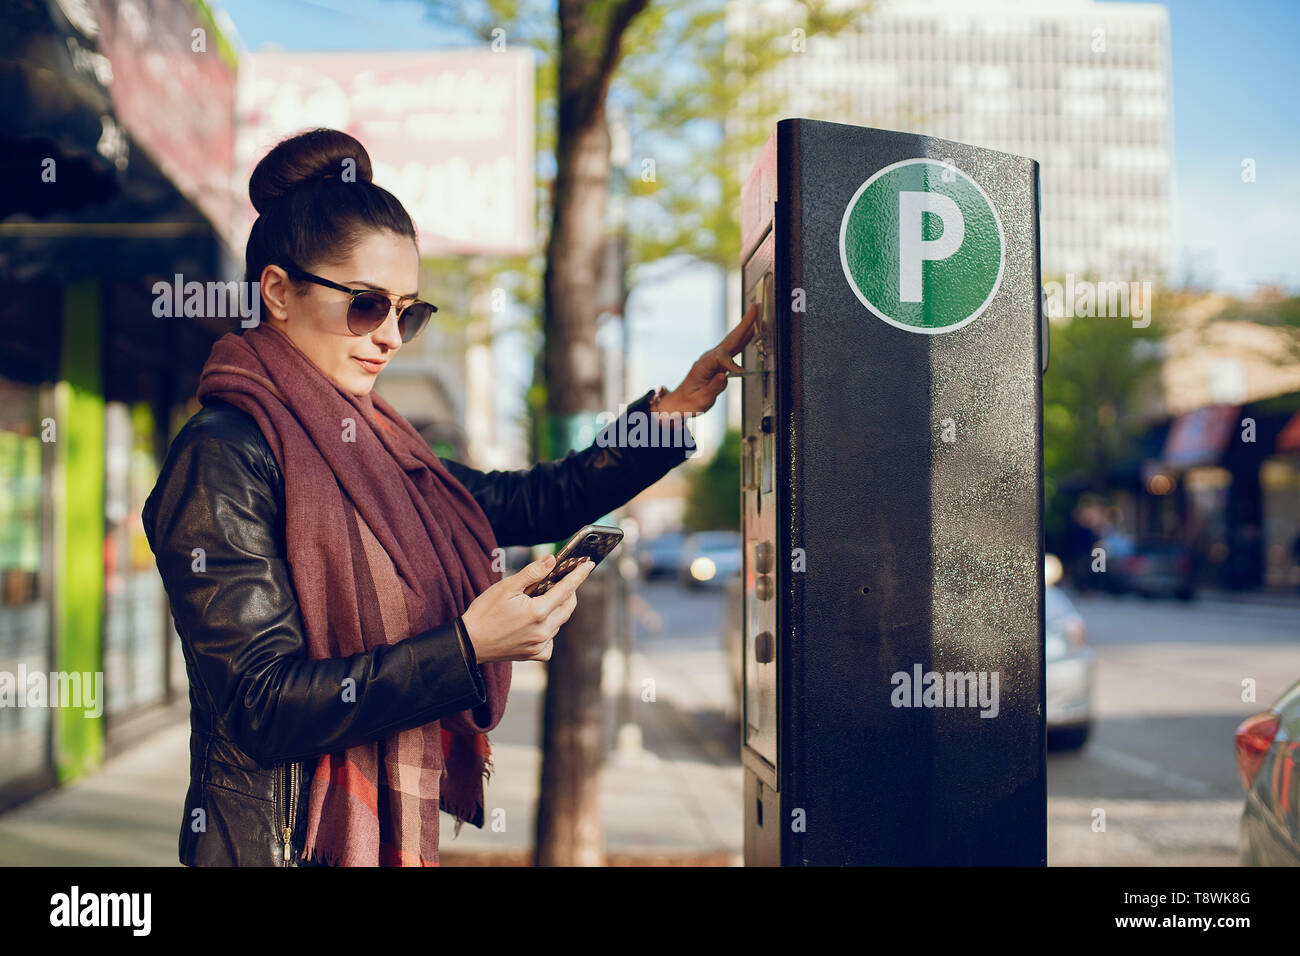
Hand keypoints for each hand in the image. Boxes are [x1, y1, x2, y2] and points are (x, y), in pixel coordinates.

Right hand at [460, 554, 595, 663]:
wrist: (469, 643)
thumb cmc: (485, 612)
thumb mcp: (506, 587)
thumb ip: (532, 573)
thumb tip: (552, 561)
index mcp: (538, 612)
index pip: (566, 589)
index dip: (579, 575)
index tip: (590, 564)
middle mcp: (543, 631)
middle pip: (568, 607)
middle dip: (569, 592)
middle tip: (562, 581)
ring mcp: (540, 645)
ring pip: (560, 622)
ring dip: (557, 609)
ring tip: (542, 600)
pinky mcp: (535, 655)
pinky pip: (551, 640)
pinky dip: (549, 629)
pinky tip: (535, 623)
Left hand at [655, 302, 759, 416]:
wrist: (680, 401)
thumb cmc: (689, 401)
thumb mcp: (700, 399)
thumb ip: (713, 388)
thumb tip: (724, 377)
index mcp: (703, 366)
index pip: (721, 358)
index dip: (732, 364)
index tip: (741, 372)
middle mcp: (709, 358)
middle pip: (729, 339)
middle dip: (743, 324)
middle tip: (754, 308)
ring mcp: (714, 358)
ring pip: (732, 340)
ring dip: (745, 326)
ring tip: (756, 314)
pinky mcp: (718, 362)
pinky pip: (734, 347)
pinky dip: (744, 338)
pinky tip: (751, 332)